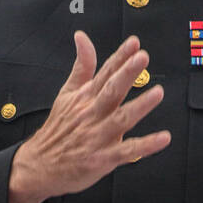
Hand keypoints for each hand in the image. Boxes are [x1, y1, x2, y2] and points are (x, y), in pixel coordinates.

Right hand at [8, 31, 170, 202]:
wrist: (39, 166)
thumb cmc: (58, 130)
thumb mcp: (66, 94)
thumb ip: (82, 66)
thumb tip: (82, 36)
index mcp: (85, 98)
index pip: (104, 73)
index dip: (120, 57)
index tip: (134, 44)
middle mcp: (91, 114)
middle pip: (111, 91)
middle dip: (127, 73)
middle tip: (142, 58)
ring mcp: (96, 137)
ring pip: (121, 119)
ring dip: (140, 106)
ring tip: (157, 92)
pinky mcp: (102, 159)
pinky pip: (127, 152)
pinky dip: (146, 146)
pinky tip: (163, 138)